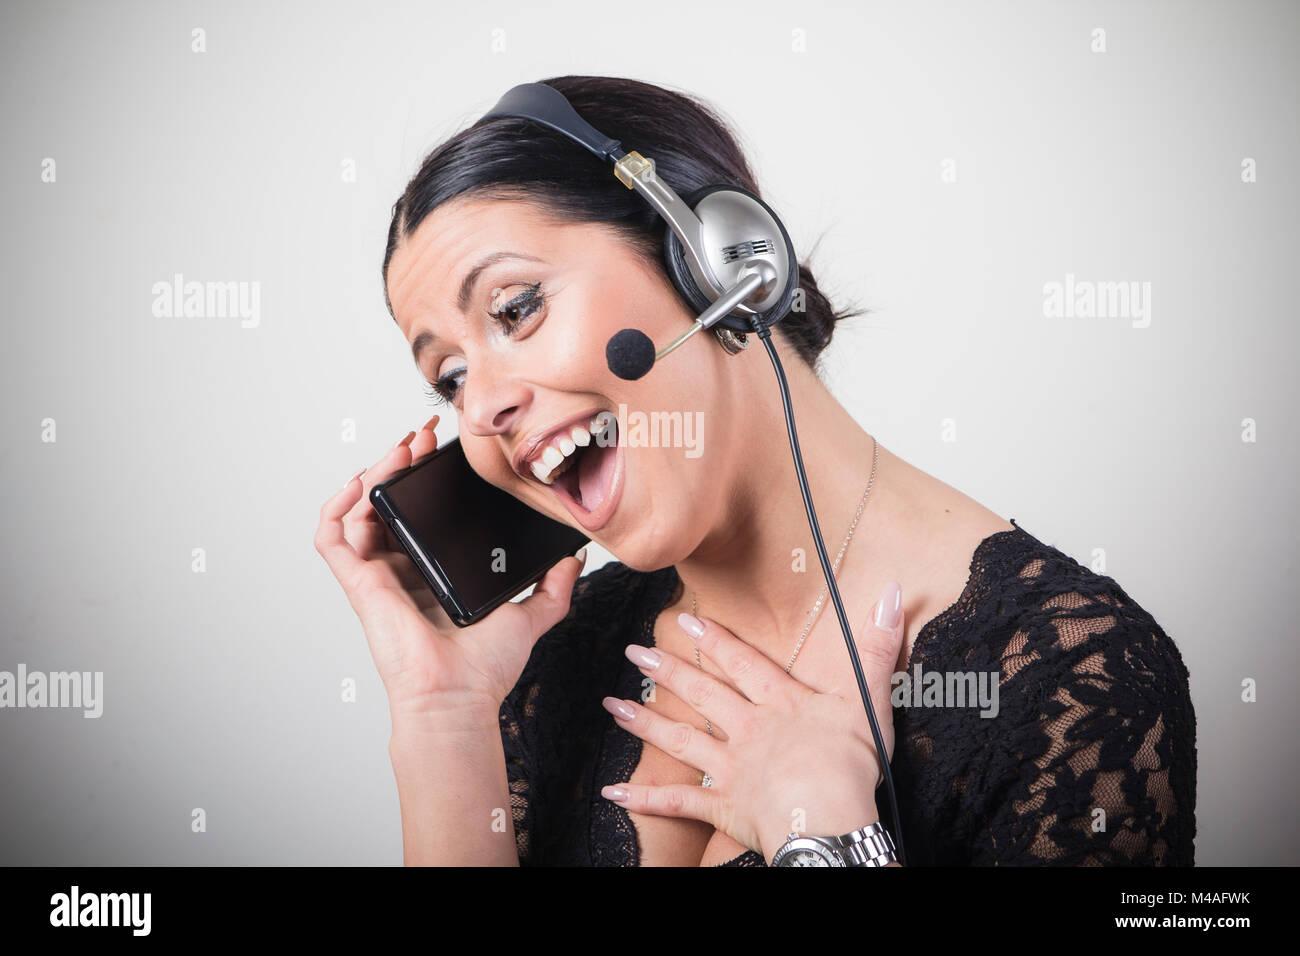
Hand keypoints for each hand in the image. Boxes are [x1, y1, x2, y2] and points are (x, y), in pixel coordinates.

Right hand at [314, 415, 586, 720]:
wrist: (459, 697)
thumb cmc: (482, 670)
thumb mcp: (531, 615)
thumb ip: (553, 588)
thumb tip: (574, 559)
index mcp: (431, 574)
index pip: (421, 515)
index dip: (427, 480)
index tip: (447, 453)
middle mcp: (400, 571)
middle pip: (391, 504)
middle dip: (403, 463)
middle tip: (424, 436)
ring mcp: (377, 576)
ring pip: (361, 511)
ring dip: (376, 473)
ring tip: (401, 447)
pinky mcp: (360, 584)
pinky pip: (331, 538)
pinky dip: (336, 507)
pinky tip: (359, 483)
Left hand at [600, 584, 905, 861]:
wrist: (827, 817)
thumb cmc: (850, 764)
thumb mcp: (870, 699)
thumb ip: (877, 647)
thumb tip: (893, 594)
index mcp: (781, 705)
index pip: (744, 664)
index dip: (715, 641)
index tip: (685, 620)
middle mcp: (748, 731)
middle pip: (703, 695)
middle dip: (667, 671)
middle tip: (632, 653)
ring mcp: (731, 769)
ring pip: (681, 741)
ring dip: (646, 723)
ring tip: (614, 706)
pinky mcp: (724, 808)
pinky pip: (679, 802)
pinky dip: (646, 799)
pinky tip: (614, 792)